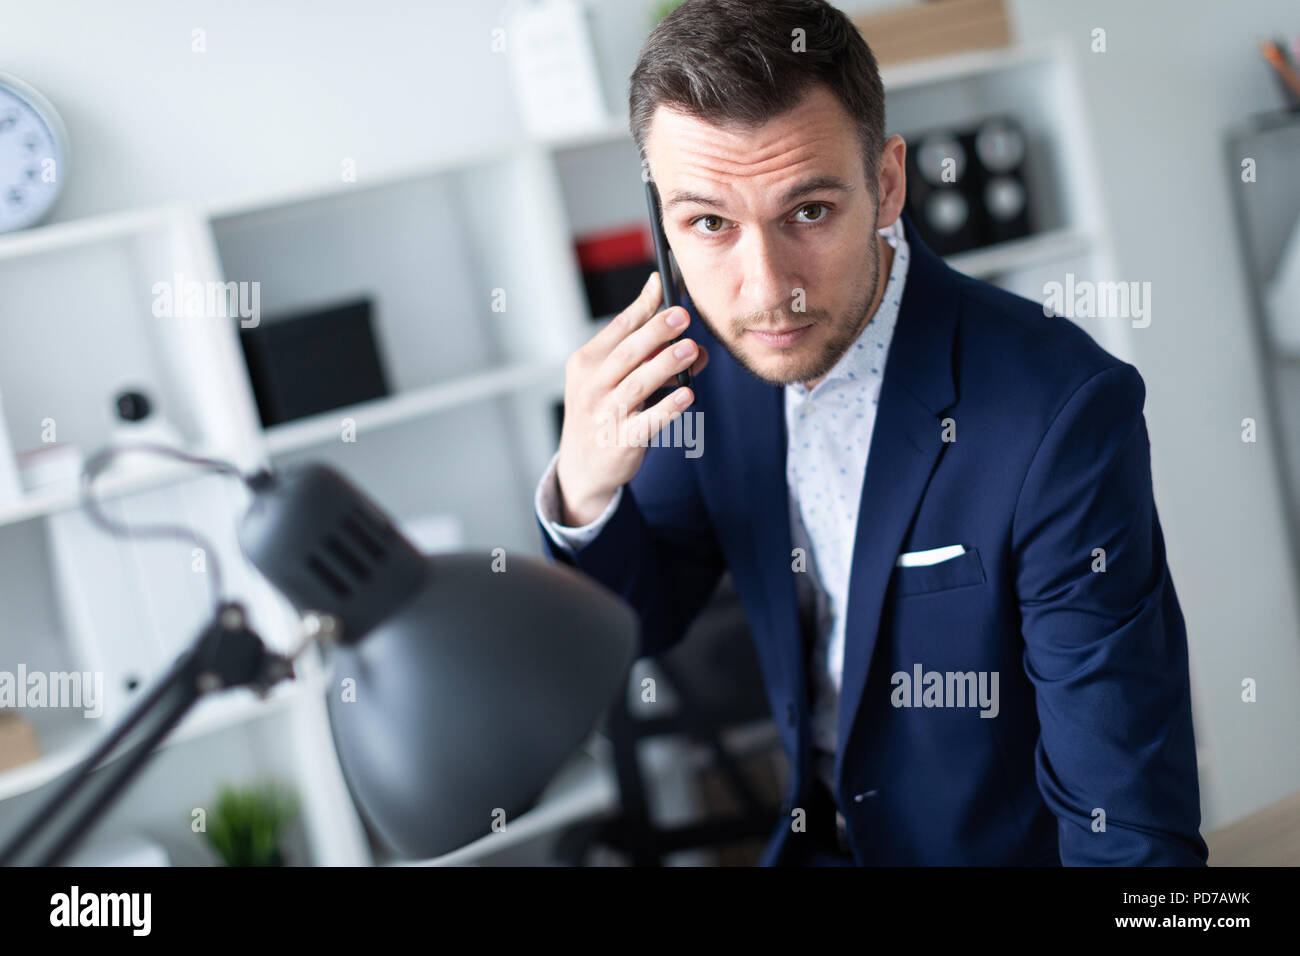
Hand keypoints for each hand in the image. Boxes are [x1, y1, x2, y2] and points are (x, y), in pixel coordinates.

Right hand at [556, 272, 708, 525]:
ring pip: (638, 384)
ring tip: (691, 349)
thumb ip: (644, 356)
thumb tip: (687, 336)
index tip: (665, 285)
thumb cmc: (602, 412)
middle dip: (655, 332)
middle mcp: (592, 386)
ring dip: (665, 365)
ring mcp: (605, 414)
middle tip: (682, 316)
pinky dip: (667, 408)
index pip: (617, 328)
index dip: (642, 306)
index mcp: (586, 363)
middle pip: (627, 353)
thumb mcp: (609, 379)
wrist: (582, 467)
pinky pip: (647, 422)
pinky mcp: (621, 441)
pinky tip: (687, 394)